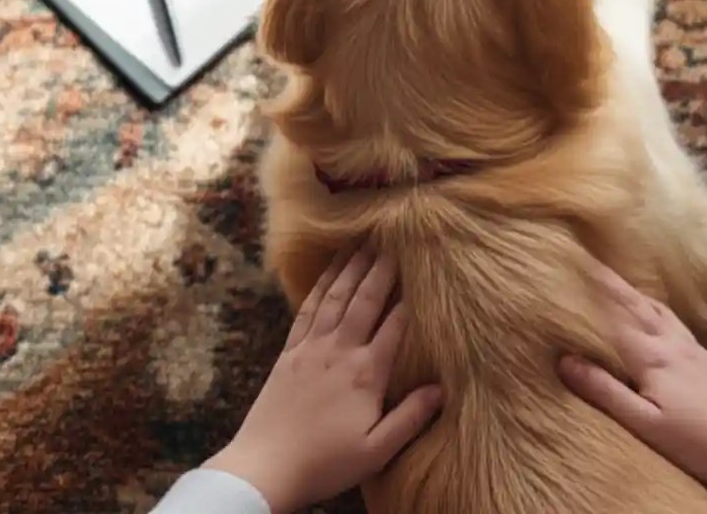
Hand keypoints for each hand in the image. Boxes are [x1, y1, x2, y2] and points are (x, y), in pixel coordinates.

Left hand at [206, 251, 441, 512]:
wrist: (264, 468)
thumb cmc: (324, 463)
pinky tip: (328, 272)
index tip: (426, 267)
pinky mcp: (288, 354)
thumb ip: (411, 416)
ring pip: (334, 297)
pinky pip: (307, 310)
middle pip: (365, 300)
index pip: (396, 325)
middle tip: (395, 238)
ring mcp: (310, 349)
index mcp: (365, 373)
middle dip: (381, 268)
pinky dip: (319, 286)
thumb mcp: (376, 449)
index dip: (413, 294)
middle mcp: (338, 351)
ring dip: (350, 267)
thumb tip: (443, 388)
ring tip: (363, 242)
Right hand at [557, 262, 706, 513]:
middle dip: (605, 280)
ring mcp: (689, 347)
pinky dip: (650, 303)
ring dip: (628, 289)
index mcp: (651, 356)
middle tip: (582, 257)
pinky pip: (669, 317)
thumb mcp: (644, 423)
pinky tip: (650, 307)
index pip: (611, 315)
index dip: (588, 290)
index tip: (568, 265)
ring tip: (609, 275)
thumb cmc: (696, 442)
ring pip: (653, 307)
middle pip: (632, 303)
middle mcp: (670, 342)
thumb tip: (565, 360)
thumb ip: (605, 391)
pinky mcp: (701, 356)